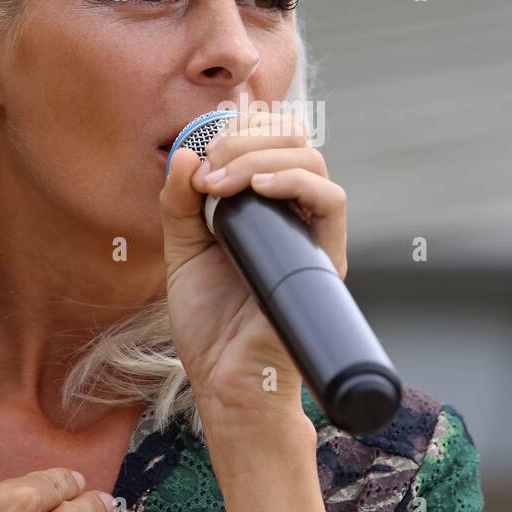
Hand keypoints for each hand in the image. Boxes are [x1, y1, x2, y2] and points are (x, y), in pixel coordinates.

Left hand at [158, 110, 346, 429]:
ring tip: (220, 181)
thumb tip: (186, 155)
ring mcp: (312, 236)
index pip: (270, 141)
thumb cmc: (209, 324)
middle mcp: (294, 216)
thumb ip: (180, 204)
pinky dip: (295, 182)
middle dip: (245, 138)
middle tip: (208, 168)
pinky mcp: (323, 260)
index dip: (239, 128)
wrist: (224, 383)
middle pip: (293, 141)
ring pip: (311, 161)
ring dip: (260, 155)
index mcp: (264, 209)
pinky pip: (330, 202)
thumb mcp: (182, 252)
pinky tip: (257, 188)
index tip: (201, 147)